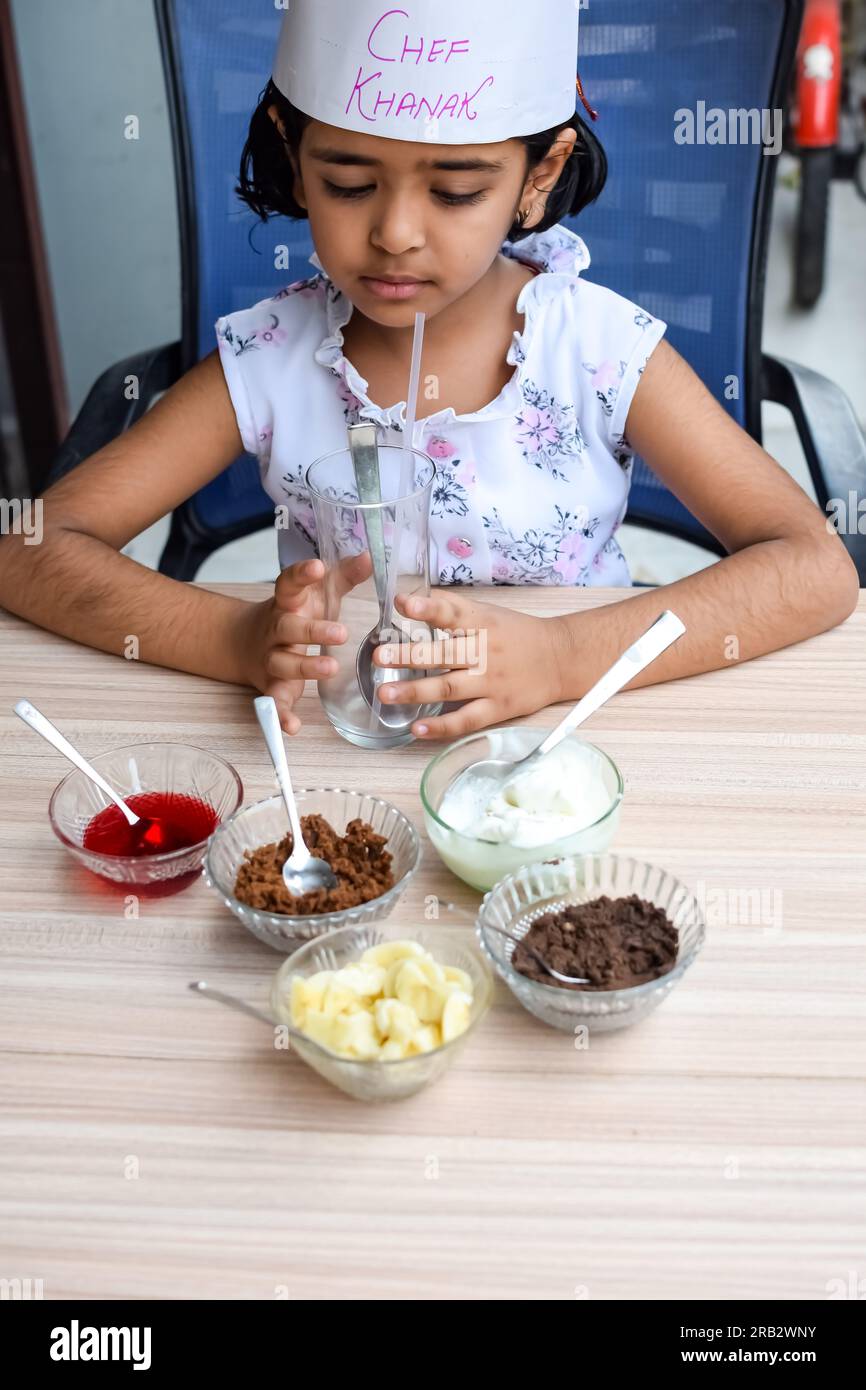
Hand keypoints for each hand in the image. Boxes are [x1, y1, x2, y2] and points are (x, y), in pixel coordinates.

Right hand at [239, 554, 370, 733]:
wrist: (246, 641)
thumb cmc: (296, 614)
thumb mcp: (319, 593)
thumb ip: (344, 576)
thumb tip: (372, 557)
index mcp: (287, 602)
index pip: (289, 584)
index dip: (301, 575)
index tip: (317, 567)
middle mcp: (275, 629)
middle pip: (287, 628)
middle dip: (312, 630)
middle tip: (341, 632)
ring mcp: (270, 658)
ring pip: (282, 664)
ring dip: (304, 667)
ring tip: (330, 668)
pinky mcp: (270, 686)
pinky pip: (274, 702)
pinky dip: (281, 715)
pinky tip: (293, 727)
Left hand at [373, 590, 571, 739]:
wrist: (560, 658)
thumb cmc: (517, 634)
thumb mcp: (487, 612)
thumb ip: (450, 607)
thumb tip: (407, 598)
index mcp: (481, 624)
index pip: (451, 612)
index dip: (427, 607)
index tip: (402, 603)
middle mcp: (484, 652)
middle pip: (443, 654)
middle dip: (409, 656)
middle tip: (380, 656)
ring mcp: (490, 683)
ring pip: (448, 688)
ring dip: (415, 691)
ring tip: (386, 694)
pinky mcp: (497, 708)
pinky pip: (466, 719)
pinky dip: (441, 727)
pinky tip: (417, 729)